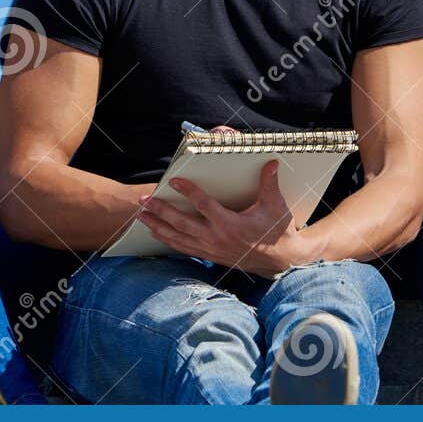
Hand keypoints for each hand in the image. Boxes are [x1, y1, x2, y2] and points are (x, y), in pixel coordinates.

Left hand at [136, 161, 308, 277]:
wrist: (281, 259)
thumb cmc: (277, 230)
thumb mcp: (275, 206)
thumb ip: (269, 183)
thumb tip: (270, 162)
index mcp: (231, 225)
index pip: (204, 206)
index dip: (188, 192)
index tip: (174, 181)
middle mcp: (217, 239)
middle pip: (182, 223)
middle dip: (161, 211)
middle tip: (143, 200)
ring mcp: (211, 249)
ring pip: (179, 238)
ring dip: (158, 226)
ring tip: (141, 216)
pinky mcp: (210, 255)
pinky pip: (184, 248)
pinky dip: (168, 240)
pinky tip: (156, 232)